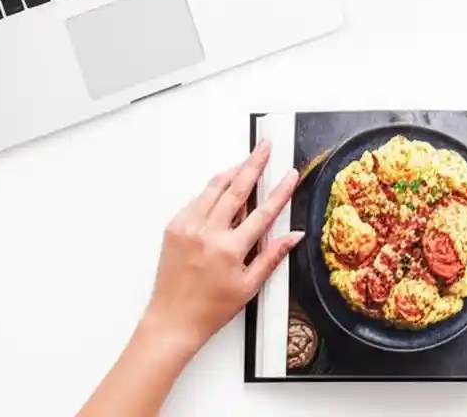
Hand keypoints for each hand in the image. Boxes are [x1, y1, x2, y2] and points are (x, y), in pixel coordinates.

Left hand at [142, 139, 303, 355]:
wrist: (172, 319)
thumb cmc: (210, 308)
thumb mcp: (249, 286)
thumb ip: (272, 256)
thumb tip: (294, 236)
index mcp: (230, 249)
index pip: (263, 212)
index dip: (280, 191)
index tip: (290, 175)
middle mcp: (207, 233)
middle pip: (236, 189)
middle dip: (253, 164)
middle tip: (265, 147)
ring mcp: (187, 227)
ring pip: (213, 189)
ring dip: (231, 172)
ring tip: (245, 161)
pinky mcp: (174, 227)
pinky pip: (196, 201)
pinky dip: (211, 192)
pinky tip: (221, 189)